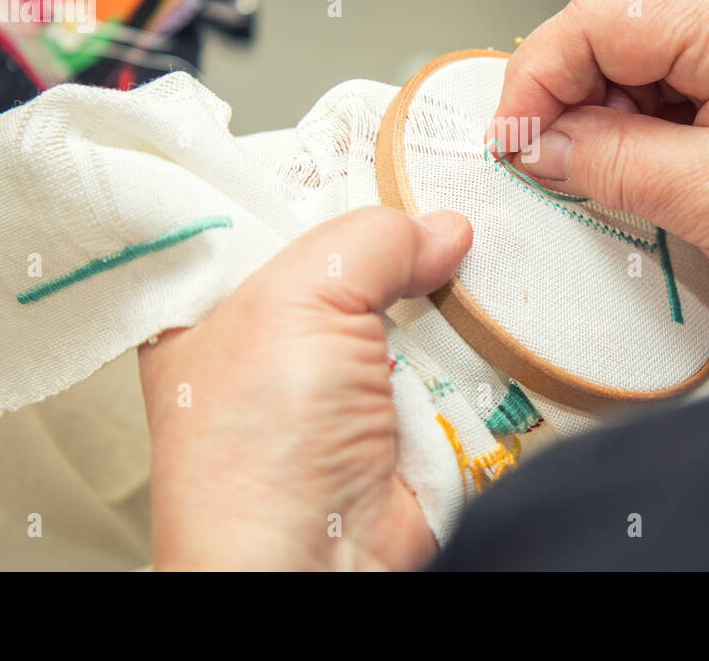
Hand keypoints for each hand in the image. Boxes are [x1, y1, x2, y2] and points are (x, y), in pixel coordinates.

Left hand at [139, 206, 472, 570]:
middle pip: (351, 254)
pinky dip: (476, 339)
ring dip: (446, 284)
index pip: (271, 212)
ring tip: (479, 242)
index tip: (385, 142)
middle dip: (401, 227)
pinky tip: (492, 307)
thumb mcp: (296, 301)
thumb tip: (440, 227)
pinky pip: (452, 356)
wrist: (314, 567)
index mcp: (216, 306)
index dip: (325, 174)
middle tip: (447, 183)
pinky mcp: (403, 415)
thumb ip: (366, 239)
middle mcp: (277, 339)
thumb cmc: (255, 452)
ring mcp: (344, 380)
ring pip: (410, 302)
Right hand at [491, 0, 708, 306]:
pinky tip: (620, 155)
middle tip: (542, 139)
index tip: (511, 135)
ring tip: (587, 155)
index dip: (542, 73)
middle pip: (617, 2)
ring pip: (631, 33)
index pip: (607, 16)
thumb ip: (612, 161)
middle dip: (565, 68)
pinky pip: (658, 73)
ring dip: (592, 90)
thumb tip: (535, 143)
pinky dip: (623, 110)